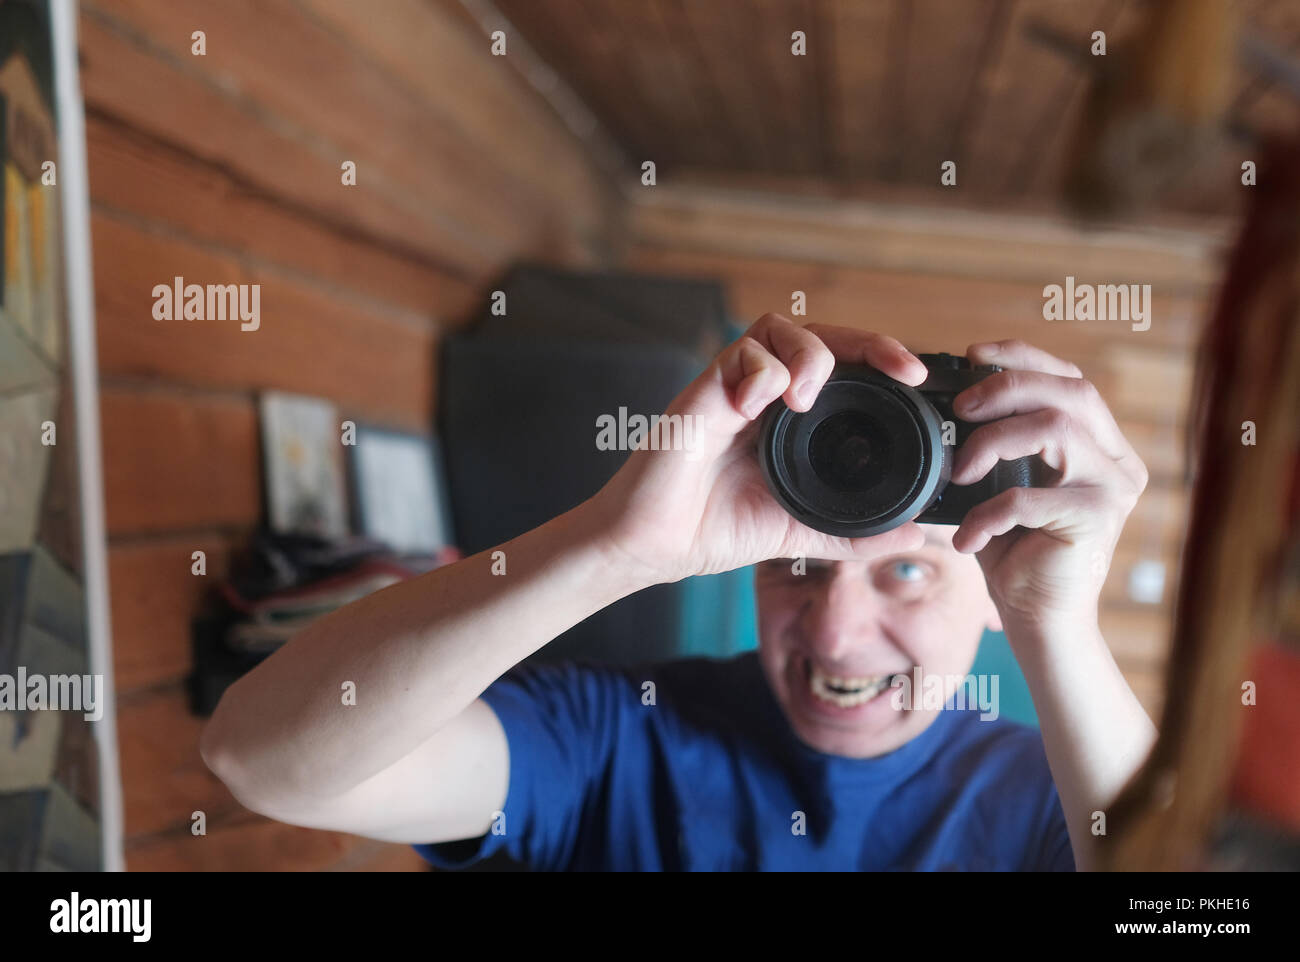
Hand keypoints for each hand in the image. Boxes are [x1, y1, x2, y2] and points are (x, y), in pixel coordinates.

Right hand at [585, 313, 928, 584]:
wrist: (654, 546)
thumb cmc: (713, 529)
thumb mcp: (799, 532)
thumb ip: (851, 532)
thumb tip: (914, 533)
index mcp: (790, 422)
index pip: (844, 369)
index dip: (881, 362)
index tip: (917, 380)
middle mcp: (765, 396)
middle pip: (820, 335)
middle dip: (867, 342)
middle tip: (901, 370)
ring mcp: (734, 389)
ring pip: (780, 329)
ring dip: (809, 353)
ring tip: (808, 396)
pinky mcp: (702, 392)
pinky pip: (739, 355)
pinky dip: (760, 371)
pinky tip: (758, 404)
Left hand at [949, 340, 1148, 630]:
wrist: (1040, 619)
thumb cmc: (1016, 552)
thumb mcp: (1003, 486)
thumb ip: (996, 445)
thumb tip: (948, 405)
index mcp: (1099, 442)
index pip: (1068, 378)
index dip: (1021, 357)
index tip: (972, 356)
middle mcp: (1117, 459)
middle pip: (1070, 391)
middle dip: (1006, 387)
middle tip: (960, 409)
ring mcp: (1113, 489)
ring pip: (1056, 429)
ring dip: (994, 441)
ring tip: (960, 472)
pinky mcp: (1096, 521)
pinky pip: (1031, 498)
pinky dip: (987, 513)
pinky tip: (966, 538)